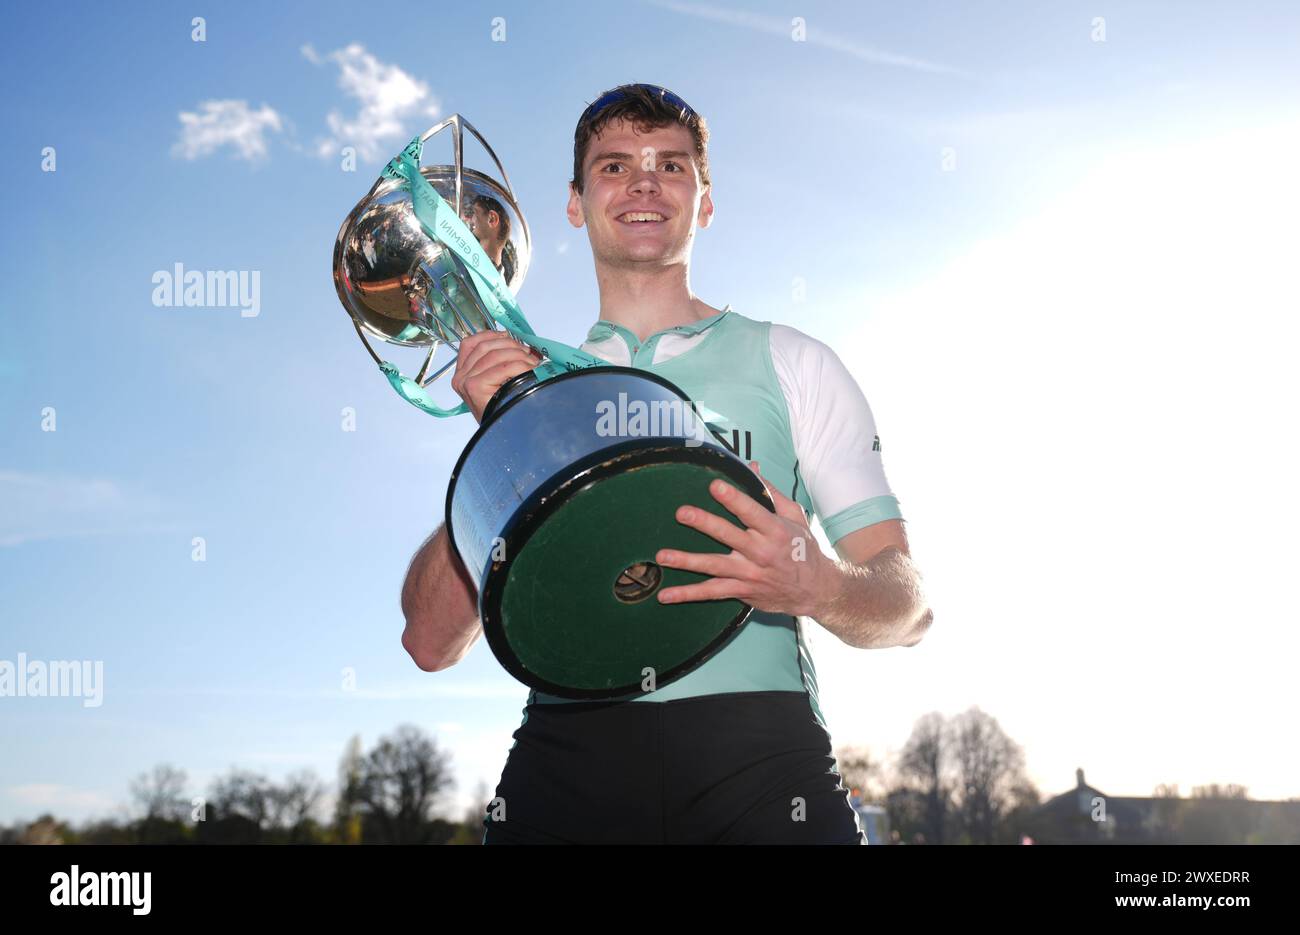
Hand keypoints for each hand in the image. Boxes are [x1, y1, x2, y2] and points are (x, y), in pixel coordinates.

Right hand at [449, 330, 541, 422]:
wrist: (506, 435)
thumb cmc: (505, 408)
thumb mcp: (499, 381)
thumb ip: (500, 362)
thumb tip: (521, 344)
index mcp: (462, 373)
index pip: (471, 343)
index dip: (491, 335)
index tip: (509, 336)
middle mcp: (460, 377)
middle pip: (486, 346)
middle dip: (511, 345)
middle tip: (529, 353)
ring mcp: (466, 382)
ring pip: (496, 355)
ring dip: (519, 356)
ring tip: (533, 364)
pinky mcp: (474, 387)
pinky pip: (503, 367)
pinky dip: (520, 366)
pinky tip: (529, 372)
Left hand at [654, 461, 834, 615]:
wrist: (816, 590)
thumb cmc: (804, 548)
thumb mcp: (794, 517)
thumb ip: (771, 491)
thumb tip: (751, 465)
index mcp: (775, 531)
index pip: (752, 512)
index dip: (733, 499)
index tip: (715, 486)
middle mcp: (760, 552)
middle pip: (728, 535)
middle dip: (704, 523)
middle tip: (682, 513)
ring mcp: (749, 573)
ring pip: (714, 566)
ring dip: (687, 561)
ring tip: (663, 556)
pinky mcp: (741, 590)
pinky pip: (711, 592)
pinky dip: (688, 595)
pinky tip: (666, 595)